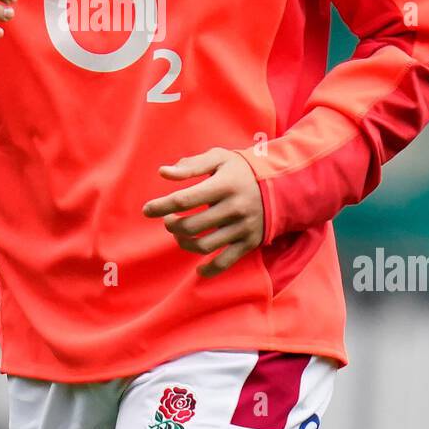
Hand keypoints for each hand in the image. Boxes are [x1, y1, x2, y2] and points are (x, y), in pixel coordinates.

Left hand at [141, 146, 264, 277]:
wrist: (282, 184)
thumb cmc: (241, 169)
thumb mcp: (219, 158)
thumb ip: (191, 165)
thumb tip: (163, 173)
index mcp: (224, 185)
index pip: (185, 199)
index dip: (161, 206)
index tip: (147, 209)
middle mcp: (234, 208)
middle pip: (192, 225)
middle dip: (172, 225)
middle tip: (168, 220)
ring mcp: (242, 227)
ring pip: (204, 245)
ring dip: (185, 242)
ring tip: (179, 234)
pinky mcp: (249, 242)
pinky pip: (226, 262)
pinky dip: (210, 269)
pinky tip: (199, 269)